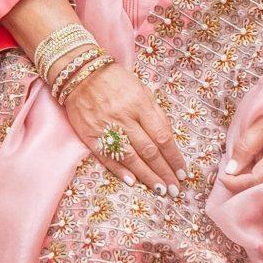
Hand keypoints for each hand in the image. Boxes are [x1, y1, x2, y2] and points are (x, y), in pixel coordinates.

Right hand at [59, 61, 182, 193]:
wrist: (80, 73)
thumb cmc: (116, 80)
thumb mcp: (141, 89)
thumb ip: (155, 113)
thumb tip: (167, 139)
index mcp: (140, 104)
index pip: (162, 136)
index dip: (173, 157)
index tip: (182, 172)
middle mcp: (124, 118)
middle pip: (148, 151)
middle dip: (164, 172)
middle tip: (175, 189)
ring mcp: (106, 128)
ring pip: (130, 157)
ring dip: (146, 176)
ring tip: (159, 190)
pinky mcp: (90, 135)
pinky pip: (107, 156)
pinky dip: (120, 170)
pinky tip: (133, 182)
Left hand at [224, 113, 262, 189]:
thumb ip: (247, 145)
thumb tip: (231, 169)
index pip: (254, 182)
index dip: (235, 183)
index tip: (223, 176)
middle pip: (262, 189)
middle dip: (243, 185)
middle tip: (232, 171)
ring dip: (255, 184)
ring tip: (247, 167)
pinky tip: (261, 169)